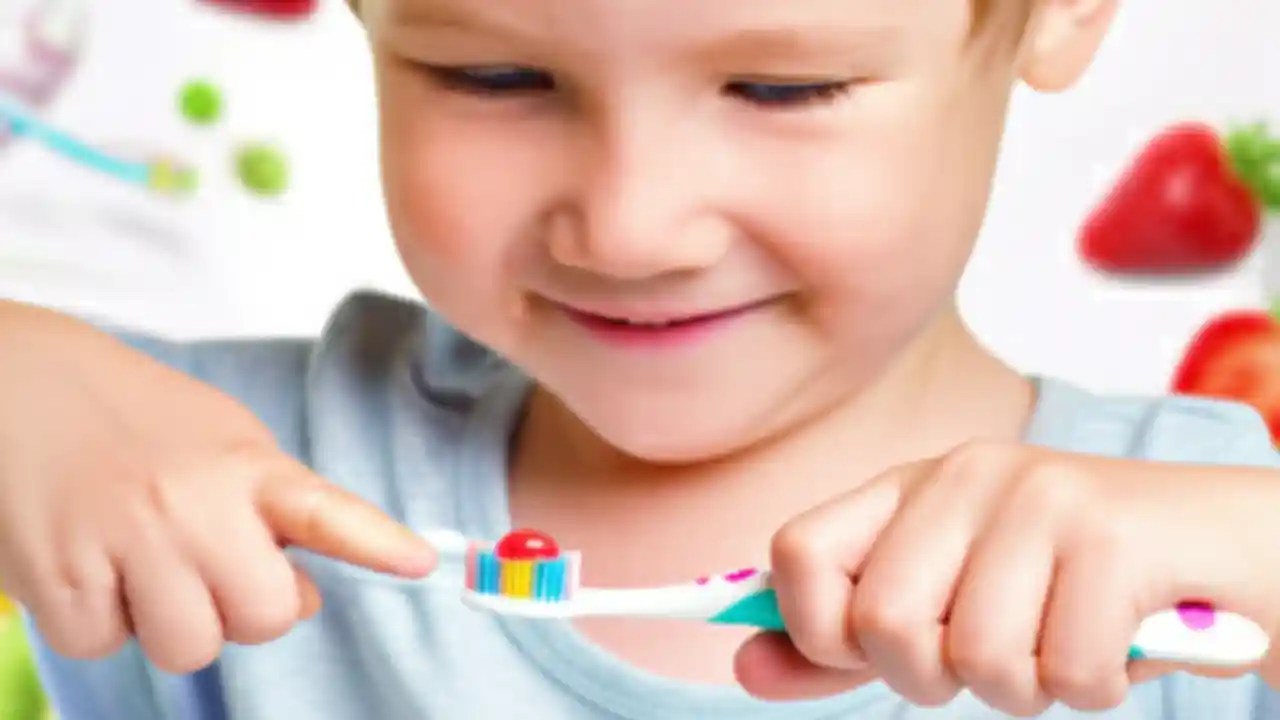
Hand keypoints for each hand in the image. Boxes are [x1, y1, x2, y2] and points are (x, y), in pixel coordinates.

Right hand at [0, 303, 435, 673]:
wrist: (14, 379)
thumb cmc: (134, 419)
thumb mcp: (221, 441)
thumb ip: (273, 515)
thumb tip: (304, 601)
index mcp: (245, 465)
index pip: (326, 510)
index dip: (377, 542)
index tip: (421, 562)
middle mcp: (192, 502)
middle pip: (262, 618)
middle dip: (242, 611)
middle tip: (205, 568)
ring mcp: (124, 538)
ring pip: (188, 647)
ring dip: (169, 621)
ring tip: (137, 560)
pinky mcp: (56, 573)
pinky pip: (103, 644)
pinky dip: (98, 620)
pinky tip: (86, 563)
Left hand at [734, 439, 1279, 714]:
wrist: (1227, 552)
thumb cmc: (1076, 585)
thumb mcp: (949, 610)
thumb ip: (844, 642)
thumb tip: (745, 667)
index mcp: (913, 488)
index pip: (796, 551)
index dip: (812, 627)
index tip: (855, 654)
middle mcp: (966, 475)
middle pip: (877, 620)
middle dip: (930, 676)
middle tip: (991, 654)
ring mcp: (1040, 498)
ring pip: (973, 658)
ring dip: (1024, 688)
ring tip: (1062, 641)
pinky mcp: (1113, 538)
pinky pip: (1063, 674)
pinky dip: (1093, 688)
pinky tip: (1117, 641)